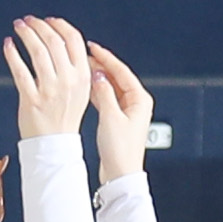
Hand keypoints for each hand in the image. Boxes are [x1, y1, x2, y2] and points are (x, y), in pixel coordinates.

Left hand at [3, 16, 93, 141]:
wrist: (55, 145)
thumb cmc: (64, 116)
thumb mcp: (80, 89)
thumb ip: (74, 67)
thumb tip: (60, 39)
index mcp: (83, 76)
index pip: (73, 40)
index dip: (59, 25)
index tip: (47, 20)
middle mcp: (68, 80)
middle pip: (54, 41)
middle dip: (39, 26)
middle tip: (28, 21)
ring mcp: (50, 90)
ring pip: (37, 52)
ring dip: (26, 34)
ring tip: (18, 27)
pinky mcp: (32, 99)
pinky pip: (20, 70)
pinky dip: (12, 54)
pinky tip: (8, 45)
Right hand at [85, 42, 155, 187]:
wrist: (121, 173)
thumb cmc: (121, 150)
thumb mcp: (111, 117)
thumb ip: (104, 93)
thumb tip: (98, 76)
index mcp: (140, 99)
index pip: (121, 71)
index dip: (106, 58)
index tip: (93, 48)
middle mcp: (136, 103)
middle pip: (117, 77)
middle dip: (101, 66)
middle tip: (84, 56)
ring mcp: (128, 111)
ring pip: (111, 87)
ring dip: (98, 78)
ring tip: (82, 69)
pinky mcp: (118, 119)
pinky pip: (107, 99)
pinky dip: (97, 92)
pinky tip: (86, 87)